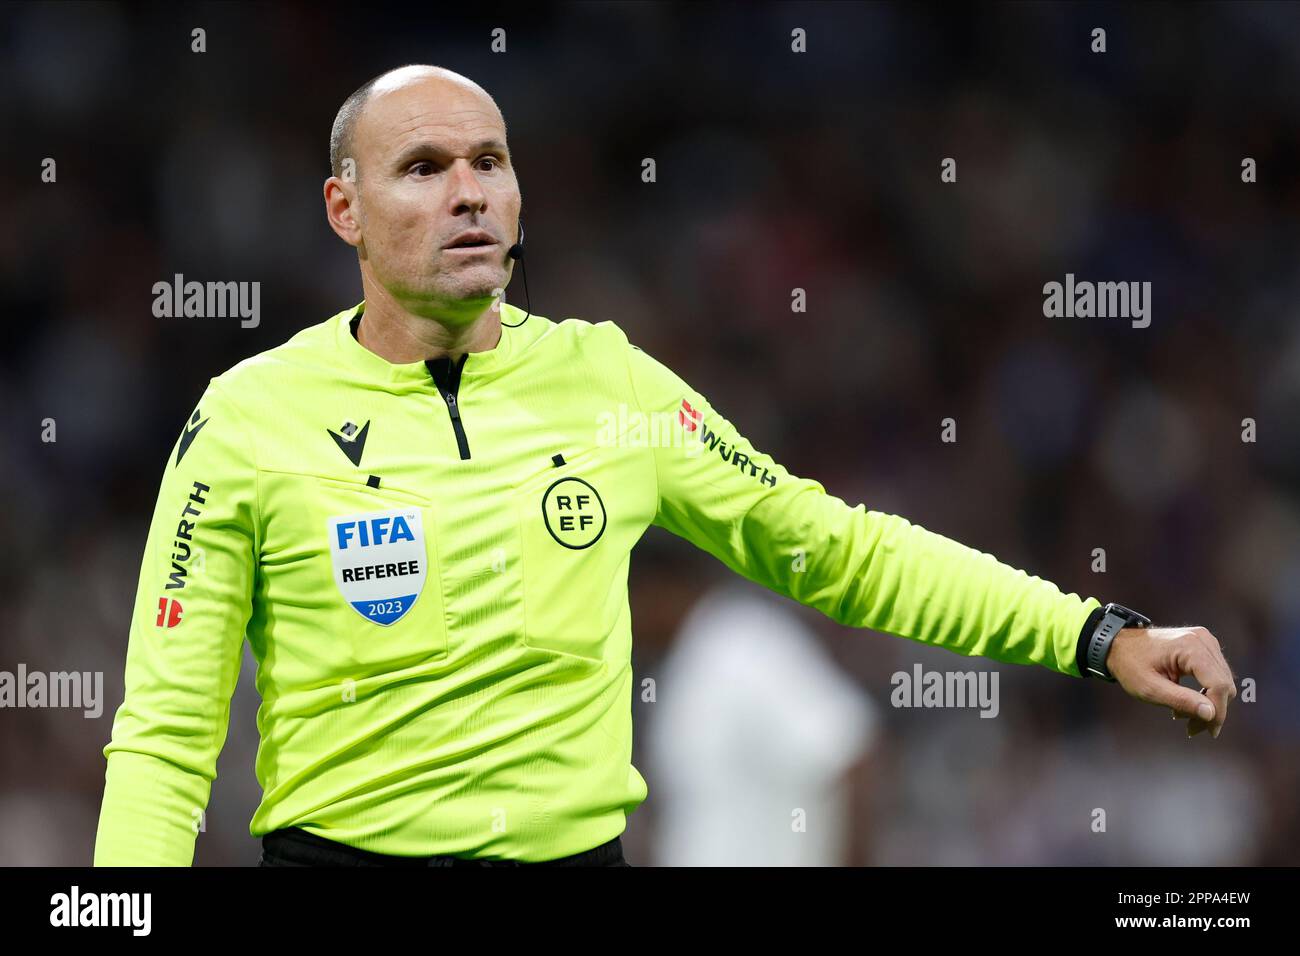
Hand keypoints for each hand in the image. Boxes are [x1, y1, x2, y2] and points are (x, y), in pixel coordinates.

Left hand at [1104, 626, 1236, 737]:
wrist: (1118, 644)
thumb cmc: (1129, 665)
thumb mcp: (1149, 688)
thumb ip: (1181, 700)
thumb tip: (1211, 714)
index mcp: (1190, 647)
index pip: (1219, 685)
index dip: (1218, 712)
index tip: (1208, 732)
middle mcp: (1202, 640)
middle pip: (1224, 683)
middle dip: (1213, 710)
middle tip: (1192, 728)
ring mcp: (1204, 640)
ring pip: (1222, 680)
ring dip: (1209, 702)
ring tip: (1182, 715)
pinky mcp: (1203, 645)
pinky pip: (1215, 673)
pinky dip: (1206, 691)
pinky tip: (1186, 702)